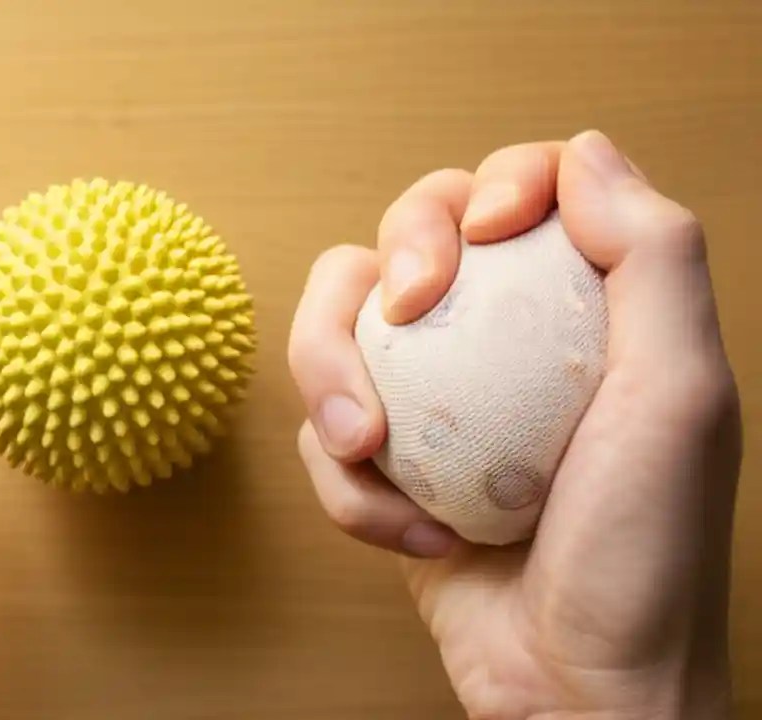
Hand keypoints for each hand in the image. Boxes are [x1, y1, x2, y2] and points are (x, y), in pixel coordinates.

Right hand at [288, 131, 740, 717]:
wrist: (574, 690)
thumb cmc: (643, 556)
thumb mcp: (681, 398)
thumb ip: (653, 259)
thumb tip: (582, 151)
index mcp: (581, 311)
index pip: (519, 193)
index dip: (488, 184)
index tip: (488, 234)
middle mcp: (501, 342)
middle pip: (406, 237)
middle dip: (389, 261)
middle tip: (405, 318)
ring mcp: (433, 403)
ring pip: (336, 326)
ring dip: (330, 375)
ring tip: (362, 447)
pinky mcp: (380, 464)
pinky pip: (318, 436)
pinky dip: (352, 488)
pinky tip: (416, 536)